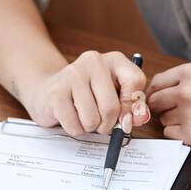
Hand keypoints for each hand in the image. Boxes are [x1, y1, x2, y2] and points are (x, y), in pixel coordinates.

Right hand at [23, 50, 151, 138]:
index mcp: (114, 60)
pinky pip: (75, 126)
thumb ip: (133, 107)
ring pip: (92, 120)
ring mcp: (73, 74)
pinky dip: (76, 129)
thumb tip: (140, 118)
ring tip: (85, 115)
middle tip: (103, 122)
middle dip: (108, 124)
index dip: (133, 106)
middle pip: (111, 107)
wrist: (50, 89)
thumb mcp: (116, 95)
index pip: (135, 81)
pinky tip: (72, 116)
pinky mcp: (56, 92)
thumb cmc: (89, 95)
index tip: (125, 116)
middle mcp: (94, 61)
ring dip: (91, 127)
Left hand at [145, 61, 190, 156]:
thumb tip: (157, 94)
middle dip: (162, 110)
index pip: (156, 83)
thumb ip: (185, 83)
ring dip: (174, 123)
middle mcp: (185, 90)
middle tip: (180, 114)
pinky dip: (181, 136)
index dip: (156, 94)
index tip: (160, 101)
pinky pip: (170, 136)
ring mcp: (187, 113)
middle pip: (154, 102)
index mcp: (190, 72)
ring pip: (162, 120)